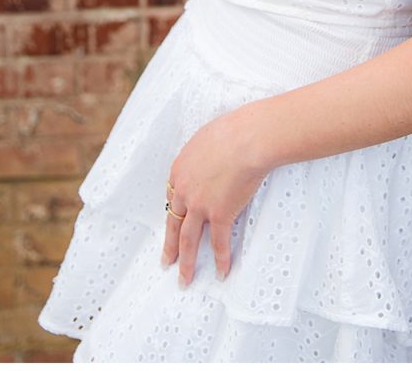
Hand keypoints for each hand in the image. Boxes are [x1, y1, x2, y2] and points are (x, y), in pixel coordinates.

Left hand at [162, 108, 273, 286]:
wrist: (246, 139)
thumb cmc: (231, 132)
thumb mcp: (204, 140)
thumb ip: (202, 157)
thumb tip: (210, 159)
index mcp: (178, 171)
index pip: (172, 199)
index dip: (175, 213)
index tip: (176, 223)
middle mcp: (184, 191)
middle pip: (173, 224)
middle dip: (169, 247)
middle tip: (165, 263)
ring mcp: (200, 205)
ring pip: (188, 239)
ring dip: (186, 262)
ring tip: (184, 279)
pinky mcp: (220, 214)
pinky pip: (219, 242)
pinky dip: (221, 259)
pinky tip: (222, 272)